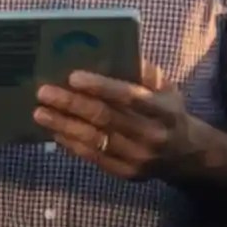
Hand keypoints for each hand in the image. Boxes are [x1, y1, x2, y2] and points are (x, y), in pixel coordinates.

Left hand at [33, 60, 210, 181]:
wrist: (186, 155)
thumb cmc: (169, 112)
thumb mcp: (167, 88)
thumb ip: (146, 72)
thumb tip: (118, 53)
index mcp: (163, 110)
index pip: (128, 96)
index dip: (100, 86)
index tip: (73, 77)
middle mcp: (151, 136)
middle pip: (104, 118)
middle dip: (71, 104)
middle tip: (44, 92)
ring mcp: (138, 158)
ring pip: (94, 140)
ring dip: (63, 125)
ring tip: (40, 112)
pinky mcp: (126, 174)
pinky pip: (94, 157)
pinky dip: (71, 144)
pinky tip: (55, 131)